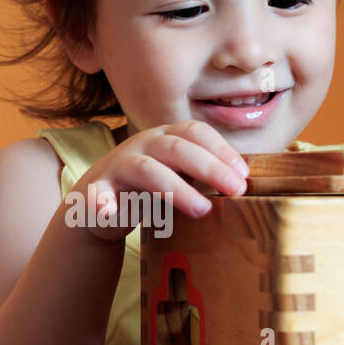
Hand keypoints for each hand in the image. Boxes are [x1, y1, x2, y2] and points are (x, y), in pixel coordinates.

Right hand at [76, 120, 249, 241]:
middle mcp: (143, 145)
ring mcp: (119, 166)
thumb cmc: (148, 189)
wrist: (99, 201)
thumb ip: (203, 176)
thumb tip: (246, 186)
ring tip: (202, 210)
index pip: (196, 132)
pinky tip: (108, 212)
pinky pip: (97, 194)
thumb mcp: (178, 175)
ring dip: (176, 189)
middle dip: (210, 168)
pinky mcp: (97, 190)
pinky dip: (101, 202)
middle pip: (177, 148)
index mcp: (165, 137)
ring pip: (147, 170)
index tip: (244, 174)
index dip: (221, 150)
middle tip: (236, 191)